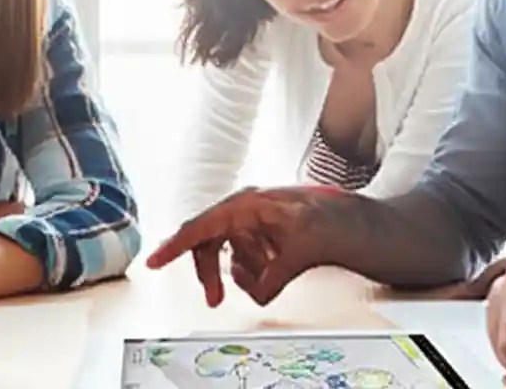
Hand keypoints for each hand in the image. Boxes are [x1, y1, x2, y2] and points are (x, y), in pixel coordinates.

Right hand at [146, 187, 341, 306]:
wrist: (350, 220)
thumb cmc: (326, 220)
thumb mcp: (302, 248)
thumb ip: (274, 274)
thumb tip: (258, 291)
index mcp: (247, 206)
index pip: (202, 227)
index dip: (175, 246)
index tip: (155, 261)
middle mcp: (244, 211)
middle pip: (209, 245)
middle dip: (212, 273)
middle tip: (215, 299)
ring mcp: (251, 222)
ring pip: (229, 255)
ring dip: (246, 270)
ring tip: (273, 269)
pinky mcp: (258, 233)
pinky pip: (243, 258)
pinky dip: (257, 270)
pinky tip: (277, 265)